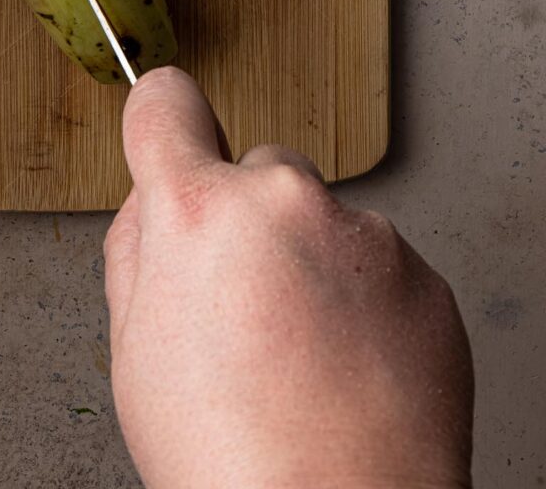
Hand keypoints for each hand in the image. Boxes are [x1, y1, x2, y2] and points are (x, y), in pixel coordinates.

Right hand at [105, 69, 473, 488]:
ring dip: (312, 263)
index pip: (165, 104)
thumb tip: (153, 208)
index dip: (161, 123)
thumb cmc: (231, 461)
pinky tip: (348, 373)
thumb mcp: (133, 352)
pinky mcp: (423, 276)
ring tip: (303, 361)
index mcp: (197, 210)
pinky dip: (365, 304)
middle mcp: (284, 200)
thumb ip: (137, 251)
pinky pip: (380, 266)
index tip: (169, 127)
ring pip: (324, 221)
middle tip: (244, 311)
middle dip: (247, 219)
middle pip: (257, 170)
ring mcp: (363, 235)